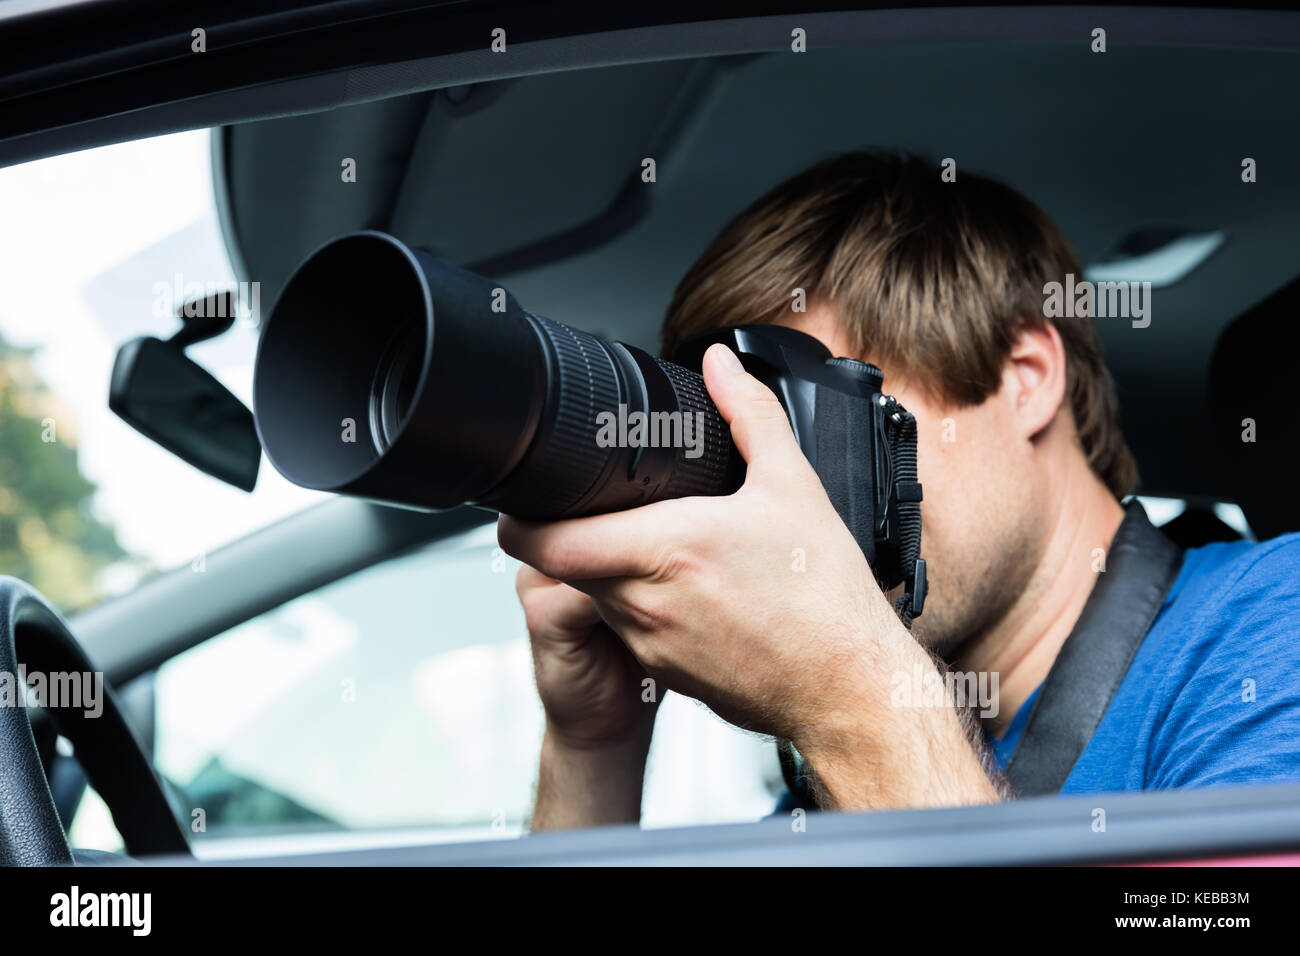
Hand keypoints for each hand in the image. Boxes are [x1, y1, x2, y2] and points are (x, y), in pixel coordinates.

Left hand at [501, 343, 999, 809]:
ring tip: (657, 546)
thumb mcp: (793, 485)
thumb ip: (748, 413)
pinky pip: (629, 631)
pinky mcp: (666, 675)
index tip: (528, 499)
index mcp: (666, 548)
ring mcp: (652, 645)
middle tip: (600, 508)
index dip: (520, 521)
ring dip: (608, 571)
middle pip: (566, 564)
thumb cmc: (826, 598)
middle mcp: (646, 602)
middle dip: (572, 535)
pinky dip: (640, 606)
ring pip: (596, 598)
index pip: (548, 541)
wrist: (851, 690)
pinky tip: (689, 592)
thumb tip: (720, 363)